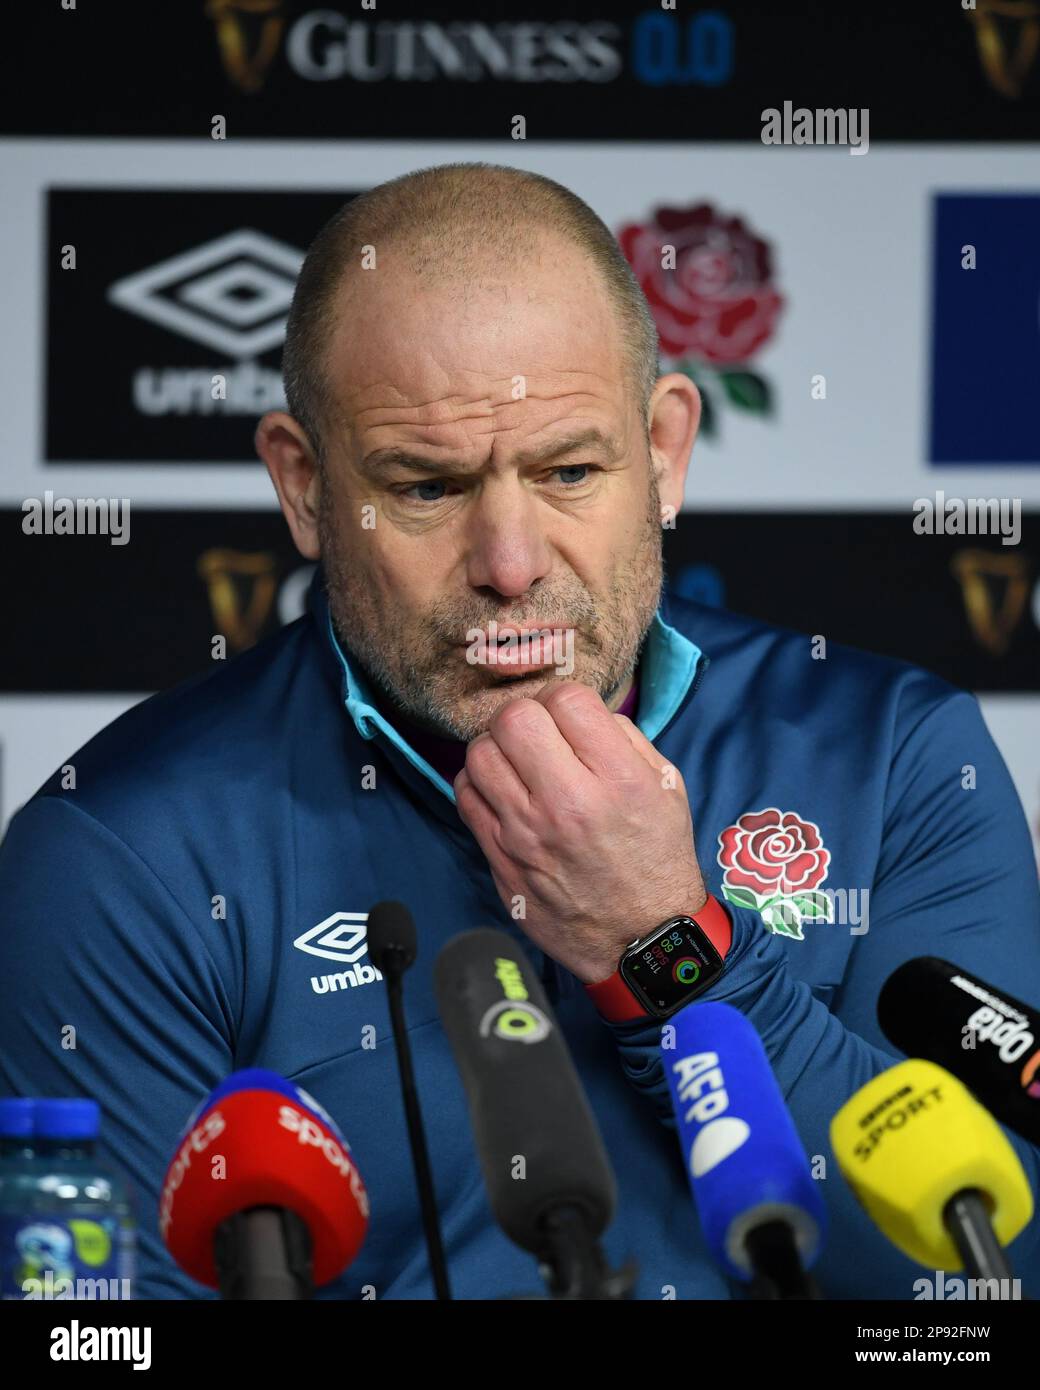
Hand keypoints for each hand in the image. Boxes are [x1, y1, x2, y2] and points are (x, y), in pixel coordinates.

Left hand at [453, 681, 707, 983]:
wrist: (640, 939)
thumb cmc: (656, 858)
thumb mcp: (666, 788)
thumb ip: (624, 738)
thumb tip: (578, 711)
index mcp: (617, 780)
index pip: (566, 699)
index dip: (566, 700)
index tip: (571, 718)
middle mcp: (567, 803)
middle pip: (514, 718)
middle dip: (526, 716)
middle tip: (539, 734)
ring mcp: (526, 833)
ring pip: (480, 752)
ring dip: (497, 747)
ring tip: (517, 762)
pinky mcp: (499, 857)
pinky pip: (465, 795)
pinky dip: (479, 782)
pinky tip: (502, 791)